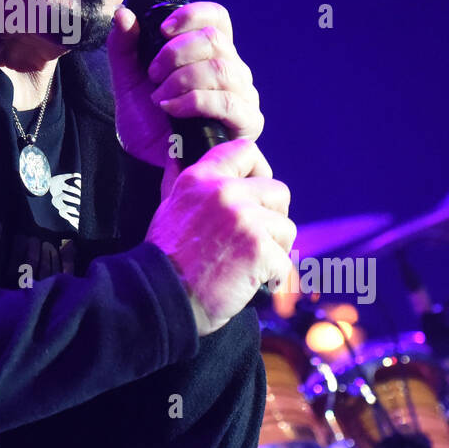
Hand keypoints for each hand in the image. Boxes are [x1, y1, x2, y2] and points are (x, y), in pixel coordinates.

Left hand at [106, 1, 263, 171]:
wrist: (150, 162)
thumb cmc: (147, 120)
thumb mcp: (127, 80)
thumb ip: (123, 46)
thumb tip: (123, 14)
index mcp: (209, 52)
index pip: (216, 17)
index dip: (192, 15)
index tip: (162, 30)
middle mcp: (232, 69)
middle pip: (215, 39)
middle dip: (176, 53)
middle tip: (153, 75)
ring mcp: (243, 94)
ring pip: (221, 69)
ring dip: (182, 80)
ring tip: (160, 98)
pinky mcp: (247, 121)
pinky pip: (228, 102)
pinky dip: (195, 101)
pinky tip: (172, 109)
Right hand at [145, 138, 295, 335]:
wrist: (162, 297)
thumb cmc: (165, 256)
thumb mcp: (169, 205)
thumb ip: (180, 177)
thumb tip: (179, 150)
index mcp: (201, 177)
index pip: (246, 150)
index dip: (258, 170)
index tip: (255, 194)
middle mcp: (224, 192)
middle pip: (278, 191)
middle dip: (272, 218)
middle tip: (251, 240)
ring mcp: (244, 219)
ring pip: (286, 227)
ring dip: (274, 249)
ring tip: (248, 264)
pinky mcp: (259, 249)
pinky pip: (285, 261)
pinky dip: (272, 277)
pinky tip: (249, 282)